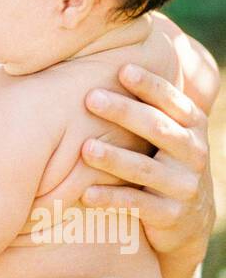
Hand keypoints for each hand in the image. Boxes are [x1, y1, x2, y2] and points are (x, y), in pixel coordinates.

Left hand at [79, 63, 214, 259]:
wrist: (189, 221)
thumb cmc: (165, 161)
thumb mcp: (168, 133)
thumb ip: (148, 104)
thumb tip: (108, 56)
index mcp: (192, 126)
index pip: (172, 101)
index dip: (150, 85)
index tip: (122, 68)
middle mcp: (193, 153)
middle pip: (158, 128)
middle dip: (124, 112)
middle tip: (90, 97)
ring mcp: (184, 186)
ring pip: (146, 169)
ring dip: (115, 159)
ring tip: (85, 149)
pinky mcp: (171, 215)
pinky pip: (138, 205)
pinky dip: (112, 198)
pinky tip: (87, 193)